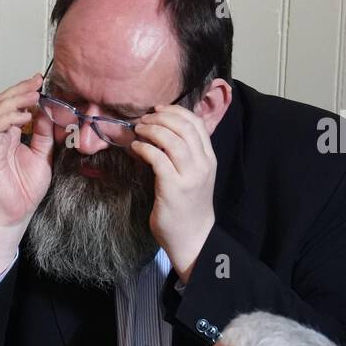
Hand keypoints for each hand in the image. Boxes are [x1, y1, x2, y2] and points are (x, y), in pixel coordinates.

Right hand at [0, 74, 55, 276]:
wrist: (14, 214)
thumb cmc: (24, 190)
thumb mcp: (42, 155)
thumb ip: (43, 134)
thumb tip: (47, 112)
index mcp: (8, 135)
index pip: (13, 105)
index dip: (25, 91)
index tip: (41, 80)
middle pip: (3, 103)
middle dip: (21, 89)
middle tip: (38, 82)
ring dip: (16, 100)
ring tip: (34, 95)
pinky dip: (9, 118)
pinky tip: (24, 116)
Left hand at [129, 105, 216, 282]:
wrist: (192, 236)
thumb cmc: (187, 206)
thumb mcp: (193, 175)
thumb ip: (184, 155)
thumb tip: (162, 133)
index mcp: (209, 158)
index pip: (196, 123)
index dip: (176, 111)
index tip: (158, 109)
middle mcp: (202, 164)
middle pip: (183, 127)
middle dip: (161, 118)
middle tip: (144, 119)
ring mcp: (189, 176)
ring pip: (171, 140)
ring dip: (151, 130)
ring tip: (138, 130)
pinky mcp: (173, 188)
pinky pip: (158, 159)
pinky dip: (145, 148)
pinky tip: (136, 148)